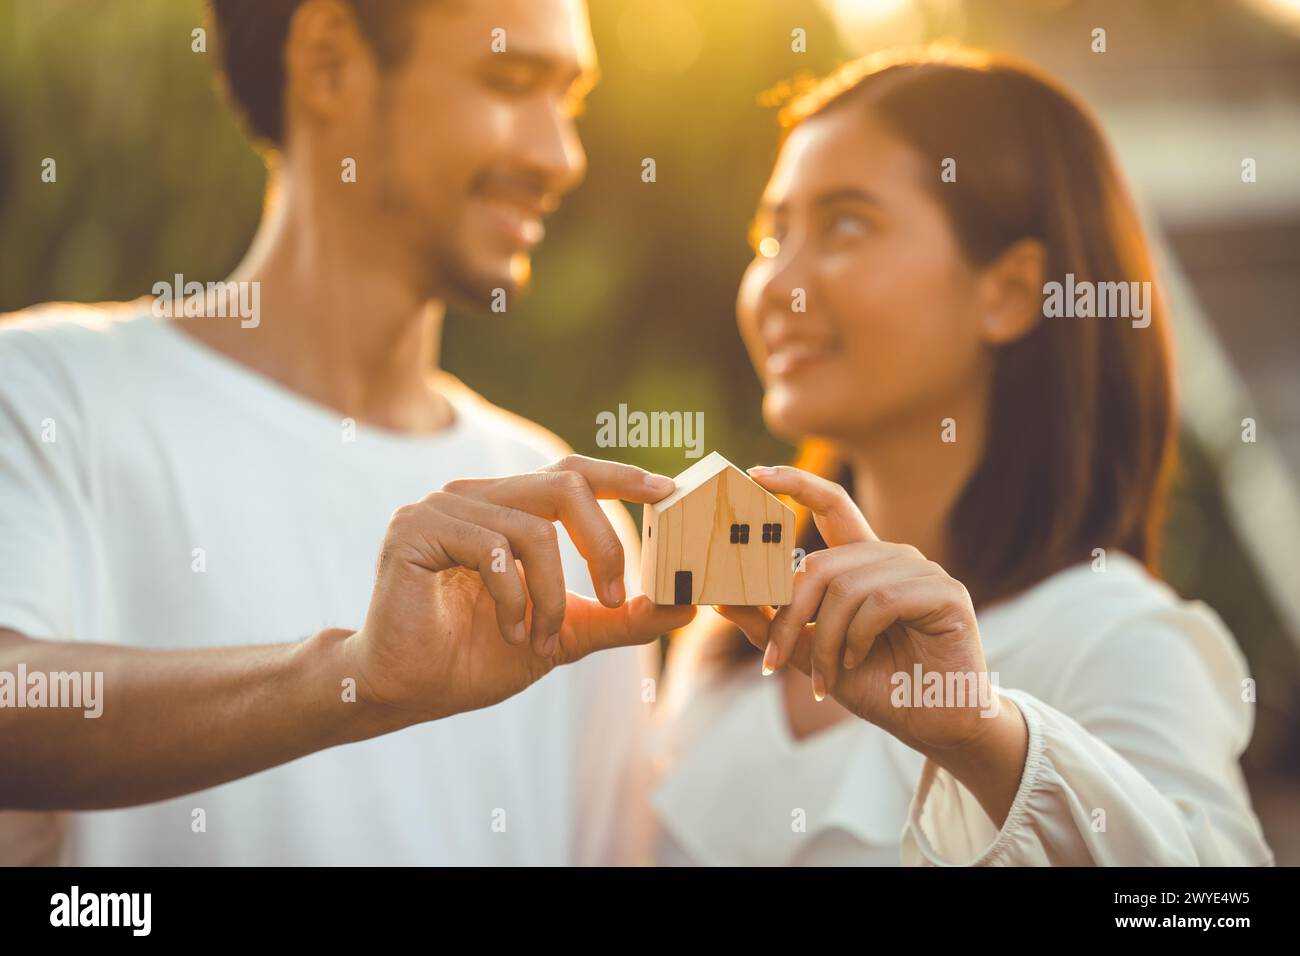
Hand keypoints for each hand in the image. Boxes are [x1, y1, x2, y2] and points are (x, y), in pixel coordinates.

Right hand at [346, 455, 694, 722]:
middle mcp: (476, 496)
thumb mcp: (565, 635)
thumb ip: (619, 617)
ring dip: (550, 593)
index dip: (622, 476)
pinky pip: (490, 547)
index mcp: (507, 508)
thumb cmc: (475, 657)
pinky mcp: (415, 529)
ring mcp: (442, 506)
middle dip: (601, 543)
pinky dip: (513, 597)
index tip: (669, 492)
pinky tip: (508, 630)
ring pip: (532, 527)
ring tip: (540, 638)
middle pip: (564, 485)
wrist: (405, 690)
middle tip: (614, 597)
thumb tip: (685, 604)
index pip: (572, 473)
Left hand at [716, 465, 997, 755]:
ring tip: (826, 675)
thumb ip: (773, 627)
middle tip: (773, 661)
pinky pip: (881, 602)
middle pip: (822, 563)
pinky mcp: (945, 593)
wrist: (933, 723)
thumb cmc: (878, 685)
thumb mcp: (812, 655)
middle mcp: (892, 557)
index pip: (831, 505)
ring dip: (825, 640)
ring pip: (847, 587)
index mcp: (863, 563)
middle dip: (789, 615)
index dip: (795, 483)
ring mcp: (922, 571)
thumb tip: (720, 601)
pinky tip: (857, 661)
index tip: (754, 474)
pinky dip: (857, 638)